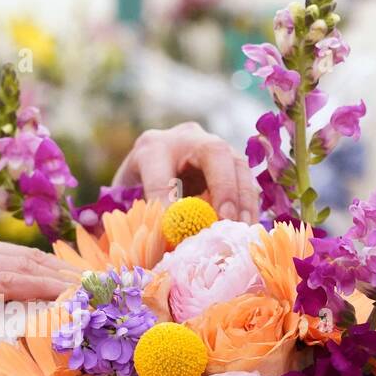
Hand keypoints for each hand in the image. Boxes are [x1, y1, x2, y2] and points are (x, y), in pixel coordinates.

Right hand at [0, 231, 78, 360]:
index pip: (12, 257)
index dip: (48, 271)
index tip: (79, 285)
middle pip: (24, 258)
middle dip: (62, 273)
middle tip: (98, 288)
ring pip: (20, 268)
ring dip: (58, 281)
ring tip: (90, 294)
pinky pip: (3, 284)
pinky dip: (34, 291)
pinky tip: (59, 300)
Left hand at [113, 121, 259, 221]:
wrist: (150, 168)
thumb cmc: (136, 189)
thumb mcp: (126, 199)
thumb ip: (137, 215)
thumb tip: (142, 236)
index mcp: (152, 148)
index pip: (160, 172)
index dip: (169, 199)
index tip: (174, 228)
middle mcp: (185, 139)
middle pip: (214, 152)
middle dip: (224, 187)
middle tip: (225, 220)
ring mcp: (212, 146)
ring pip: (238, 164)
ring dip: (244, 199)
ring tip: (241, 229)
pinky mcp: (230, 161)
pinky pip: (246, 179)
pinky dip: (249, 204)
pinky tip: (247, 227)